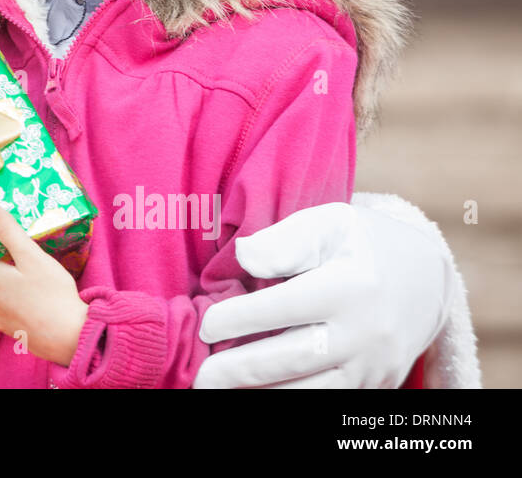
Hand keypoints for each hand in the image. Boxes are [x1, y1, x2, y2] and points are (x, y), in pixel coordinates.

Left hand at [194, 202, 451, 387]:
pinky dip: (292, 399)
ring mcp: (374, 367)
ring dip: (263, 394)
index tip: (205, 326)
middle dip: (240, 370)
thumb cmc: (362, 244)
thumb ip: (286, 240)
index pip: (283, 308)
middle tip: (202, 377)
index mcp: (351, 286)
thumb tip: (244, 259)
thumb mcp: (329, 223)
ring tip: (221, 390)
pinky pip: (330, 403)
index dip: (238, 320)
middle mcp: (366, 333)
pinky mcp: (376, 387)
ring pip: (312, 393)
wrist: (425, 278)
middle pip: (294, 359)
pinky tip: (258, 394)